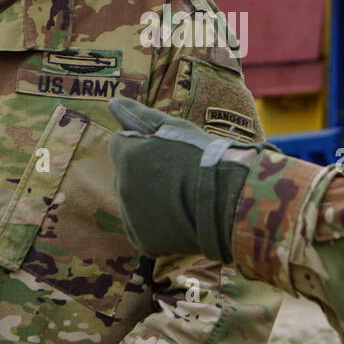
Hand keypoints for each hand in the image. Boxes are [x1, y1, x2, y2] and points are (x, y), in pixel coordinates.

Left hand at [107, 97, 265, 261]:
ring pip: (134, 203)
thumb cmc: (205, 157)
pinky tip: (180, 217)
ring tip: (182, 197)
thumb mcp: (174, 127)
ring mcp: (132, 216)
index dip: (144, 145)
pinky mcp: (144, 241)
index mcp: (127, 155)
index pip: (121, 144)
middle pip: (126, 175)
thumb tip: (113, 102)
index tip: (168, 152)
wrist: (229, 200)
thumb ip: (139, 115)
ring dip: (150, 200)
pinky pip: (143, 230)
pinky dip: (158, 226)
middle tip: (178, 175)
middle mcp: (122, 186)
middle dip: (145, 173)